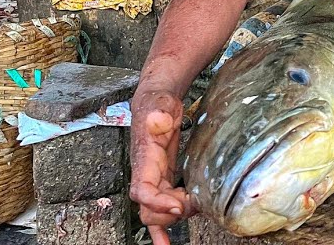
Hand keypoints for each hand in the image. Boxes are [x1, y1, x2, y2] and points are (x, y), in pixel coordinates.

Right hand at [130, 90, 194, 244]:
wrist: (156, 103)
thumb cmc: (156, 104)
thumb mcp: (159, 104)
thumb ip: (159, 113)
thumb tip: (161, 119)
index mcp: (143, 160)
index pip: (142, 190)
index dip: (157, 203)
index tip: (177, 204)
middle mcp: (145, 174)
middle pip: (148, 209)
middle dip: (169, 214)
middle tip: (192, 204)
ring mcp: (154, 180)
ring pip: (155, 213)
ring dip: (171, 219)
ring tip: (192, 208)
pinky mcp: (164, 181)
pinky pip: (161, 208)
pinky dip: (163, 226)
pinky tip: (166, 241)